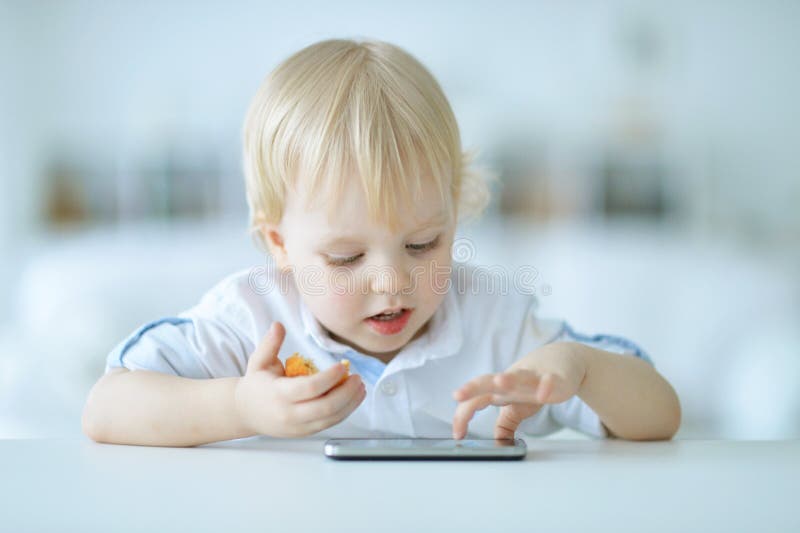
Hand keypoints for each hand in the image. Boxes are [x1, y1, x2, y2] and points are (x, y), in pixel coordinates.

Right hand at [234, 322, 365, 437]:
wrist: (246, 413)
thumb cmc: (256, 385)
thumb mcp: (258, 361)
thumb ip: (269, 344)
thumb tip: (278, 325)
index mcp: (278, 395)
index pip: (309, 388)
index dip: (329, 378)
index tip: (343, 366)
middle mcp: (289, 414)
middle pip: (325, 407)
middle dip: (346, 393)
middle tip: (357, 378)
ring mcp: (298, 427)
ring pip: (331, 419)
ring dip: (350, 404)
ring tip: (360, 387)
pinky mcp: (305, 432)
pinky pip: (329, 424)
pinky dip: (345, 412)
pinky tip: (353, 398)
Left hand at [451, 343, 586, 439]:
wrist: (563, 360)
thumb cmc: (534, 383)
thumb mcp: (517, 407)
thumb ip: (505, 424)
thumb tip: (498, 444)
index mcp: (499, 390)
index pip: (475, 400)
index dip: (463, 415)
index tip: (458, 434)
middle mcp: (512, 382)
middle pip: (487, 382)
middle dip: (472, 388)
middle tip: (457, 395)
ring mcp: (532, 378)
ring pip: (518, 376)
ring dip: (508, 379)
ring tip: (500, 382)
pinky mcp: (554, 377)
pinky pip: (550, 381)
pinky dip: (546, 386)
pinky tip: (543, 394)